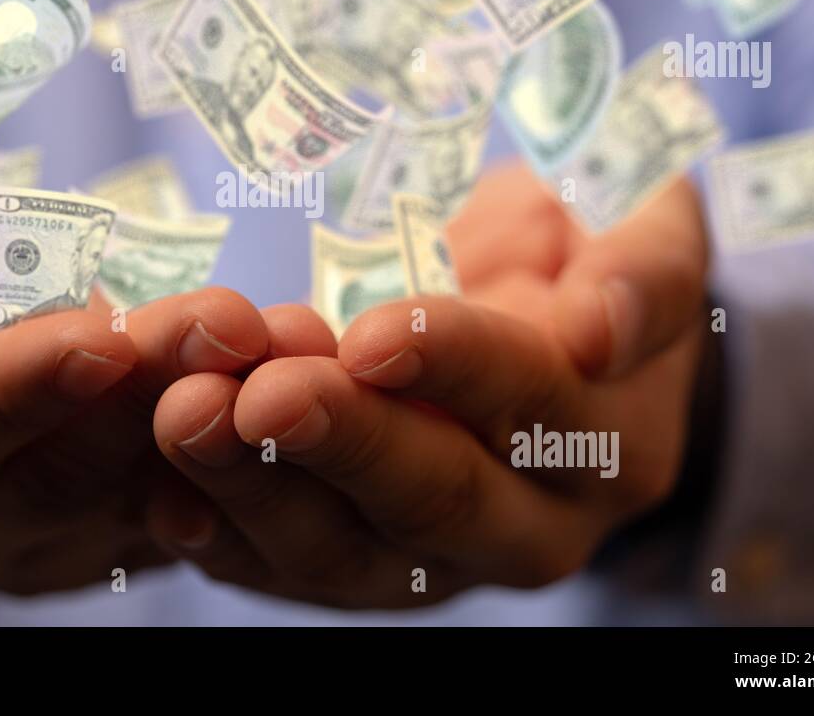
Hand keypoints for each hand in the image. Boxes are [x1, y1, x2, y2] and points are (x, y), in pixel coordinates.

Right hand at [0, 169, 325, 599]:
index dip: (19, 388)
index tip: (102, 334)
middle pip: (52, 472)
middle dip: (142, 392)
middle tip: (224, 323)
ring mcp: (25, 544)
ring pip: (127, 491)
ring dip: (205, 417)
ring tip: (271, 341)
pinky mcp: (100, 532)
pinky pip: (173, 501)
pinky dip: (232, 445)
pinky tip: (289, 381)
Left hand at [148, 162, 709, 606]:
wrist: (565, 363)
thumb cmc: (590, 273)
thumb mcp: (646, 241)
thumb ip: (643, 272)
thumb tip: (600, 329)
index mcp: (608, 437)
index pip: (532, 401)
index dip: (454, 365)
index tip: (374, 334)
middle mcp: (529, 522)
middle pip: (434, 496)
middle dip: (343, 443)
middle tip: (261, 395)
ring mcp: (438, 563)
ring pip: (347, 549)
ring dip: (258, 490)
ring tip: (185, 419)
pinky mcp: (362, 569)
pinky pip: (286, 573)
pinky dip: (225, 539)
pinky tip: (168, 497)